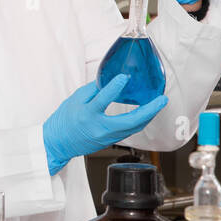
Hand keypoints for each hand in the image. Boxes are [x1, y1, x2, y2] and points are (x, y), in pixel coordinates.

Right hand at [42, 75, 168, 174]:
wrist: (58, 143)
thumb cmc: (64, 121)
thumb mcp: (74, 100)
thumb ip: (93, 90)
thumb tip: (109, 79)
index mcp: (87, 114)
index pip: (103, 100)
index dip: (114, 87)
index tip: (124, 77)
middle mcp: (99, 127)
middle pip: (130, 121)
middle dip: (150, 110)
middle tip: (162, 99)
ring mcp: (106, 137)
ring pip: (134, 128)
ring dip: (148, 116)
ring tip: (158, 104)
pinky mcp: (110, 141)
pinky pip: (129, 131)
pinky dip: (139, 121)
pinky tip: (145, 113)